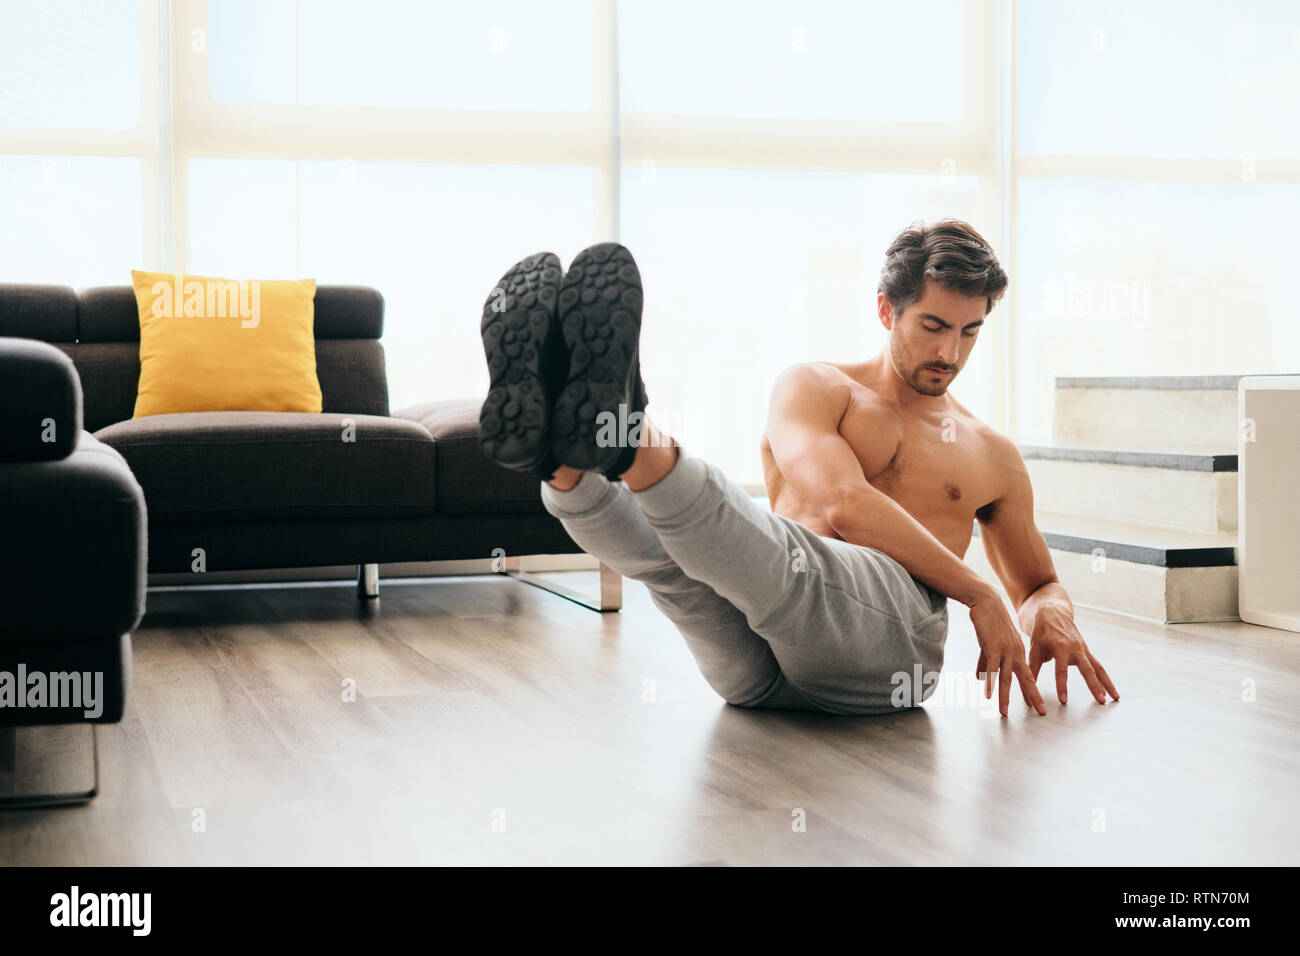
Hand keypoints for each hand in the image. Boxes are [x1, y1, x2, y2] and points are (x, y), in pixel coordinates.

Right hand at [969, 592, 1046, 716]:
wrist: (987, 602)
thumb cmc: (989, 622)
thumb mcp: (990, 644)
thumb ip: (985, 662)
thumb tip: (980, 677)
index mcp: (1018, 652)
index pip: (1027, 675)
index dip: (1031, 691)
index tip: (1036, 706)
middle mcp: (1015, 653)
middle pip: (1026, 679)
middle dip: (1033, 696)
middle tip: (1040, 712)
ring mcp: (1005, 651)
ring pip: (1007, 678)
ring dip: (1005, 696)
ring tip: (1003, 711)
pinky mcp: (992, 647)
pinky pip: (992, 668)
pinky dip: (990, 682)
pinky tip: (988, 695)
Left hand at [1027, 606, 1119, 704]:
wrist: (1052, 613)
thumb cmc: (1041, 632)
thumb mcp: (1034, 649)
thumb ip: (1032, 670)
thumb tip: (1028, 688)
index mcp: (1060, 646)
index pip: (1061, 670)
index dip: (1062, 686)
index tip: (1064, 700)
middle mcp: (1075, 648)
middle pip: (1087, 670)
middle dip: (1094, 686)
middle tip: (1100, 701)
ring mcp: (1083, 649)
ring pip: (1098, 668)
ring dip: (1106, 684)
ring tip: (1114, 699)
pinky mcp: (1087, 652)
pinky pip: (1098, 666)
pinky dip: (1105, 679)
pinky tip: (1111, 691)